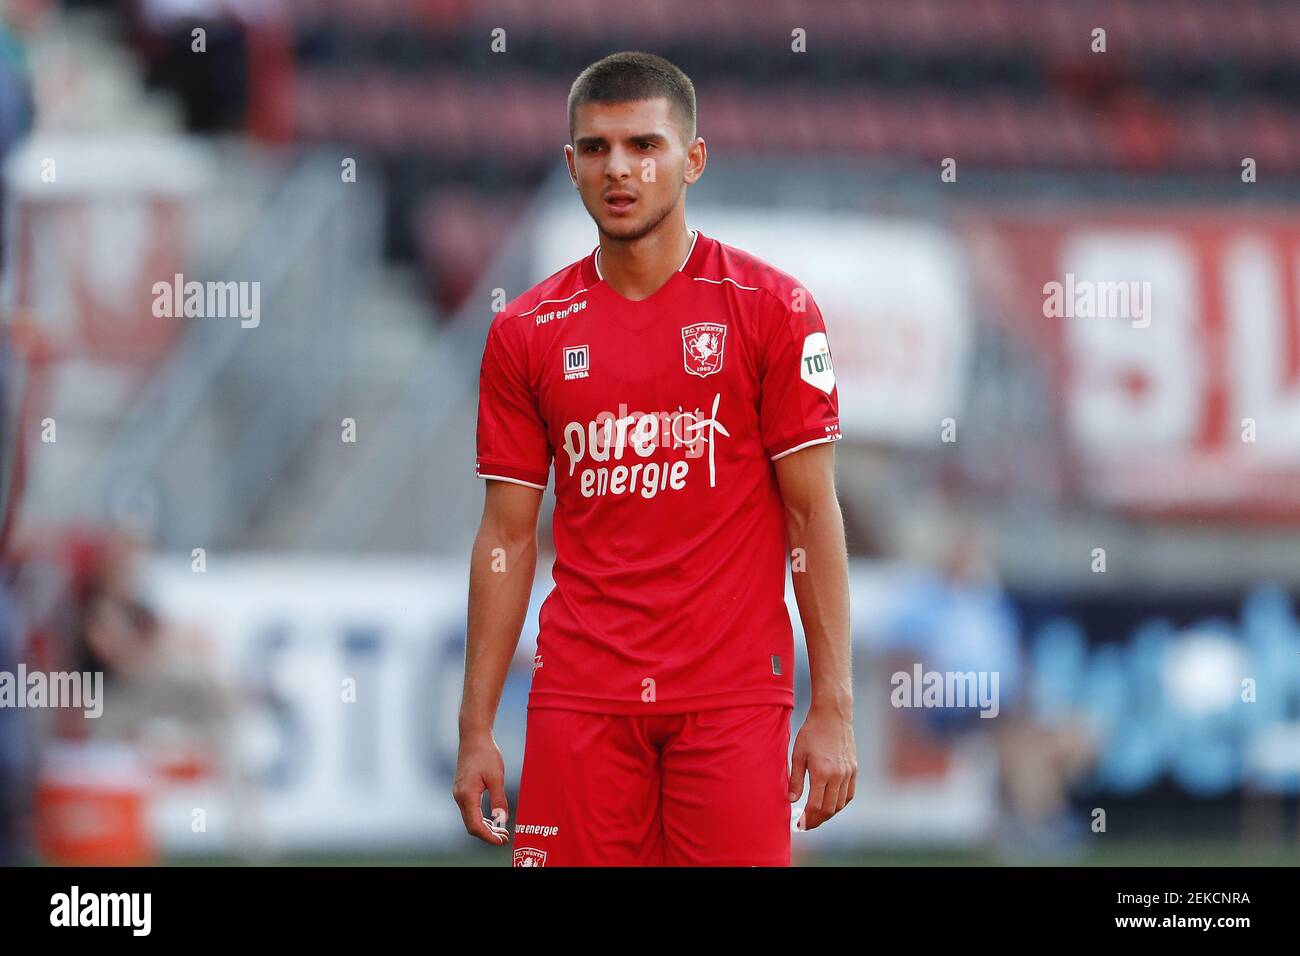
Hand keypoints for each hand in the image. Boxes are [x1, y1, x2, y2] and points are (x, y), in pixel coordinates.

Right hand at [452, 731, 511, 844]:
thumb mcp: (496, 777)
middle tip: (505, 838)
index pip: (475, 825)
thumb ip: (498, 799)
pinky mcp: (463, 789)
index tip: (501, 841)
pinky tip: (493, 819)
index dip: (488, 836)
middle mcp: (459, 796)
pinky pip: (470, 810)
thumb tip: (502, 820)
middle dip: (488, 835)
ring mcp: (459, 793)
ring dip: (485, 827)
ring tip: (502, 832)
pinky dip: (481, 818)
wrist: (473, 736)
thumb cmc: (485, 754)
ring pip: (470, 818)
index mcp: (467, 795)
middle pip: (471, 825)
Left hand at [788, 704, 856, 830]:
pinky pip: (849, 794)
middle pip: (829, 809)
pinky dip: (840, 804)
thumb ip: (795, 779)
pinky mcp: (854, 769)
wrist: (833, 715)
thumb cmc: (812, 732)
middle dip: (817, 820)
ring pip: (840, 804)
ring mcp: (848, 773)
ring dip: (829, 814)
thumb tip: (792, 800)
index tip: (799, 824)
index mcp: (822, 773)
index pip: (815, 806)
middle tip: (806, 824)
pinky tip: (831, 805)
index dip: (807, 819)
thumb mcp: (798, 754)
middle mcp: (838, 776)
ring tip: (816, 816)